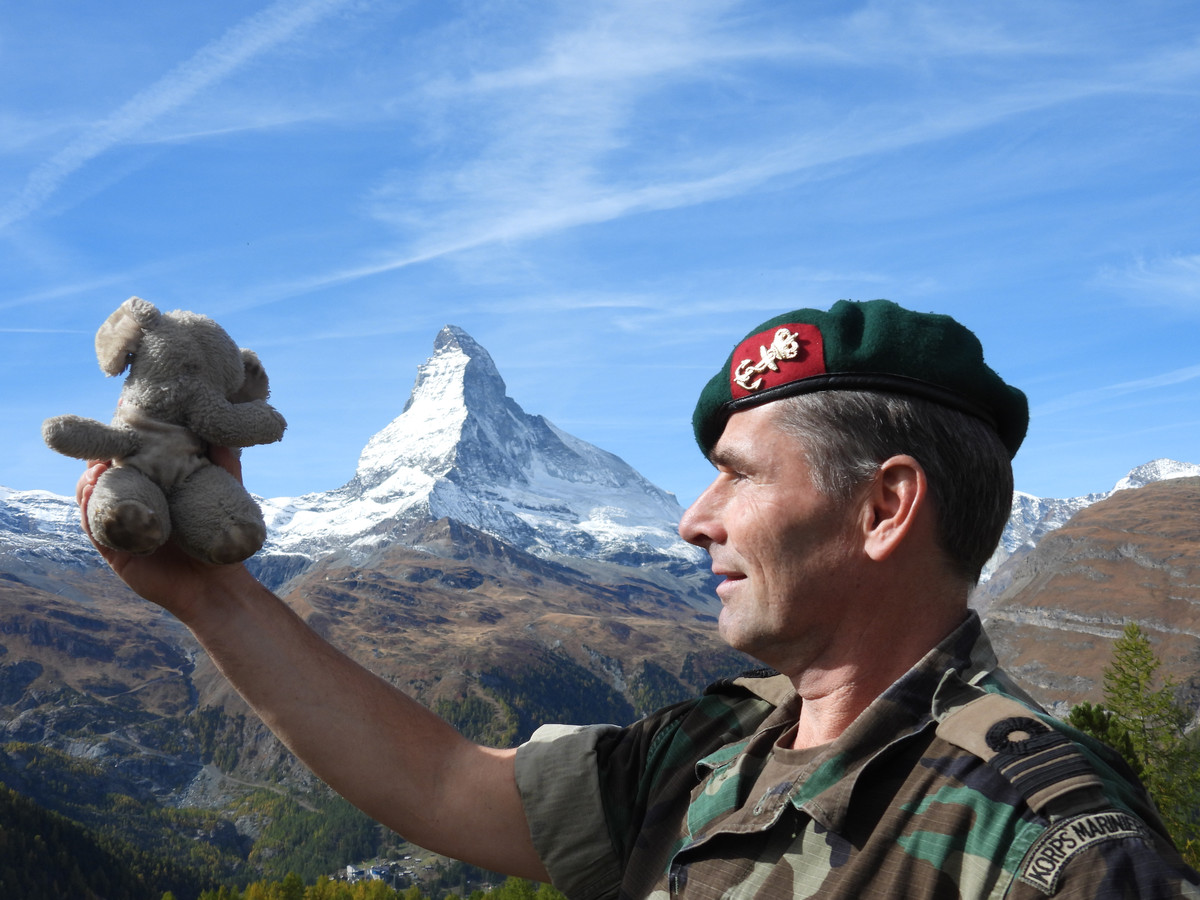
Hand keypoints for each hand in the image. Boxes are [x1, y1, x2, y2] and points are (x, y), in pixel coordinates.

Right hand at [75, 450, 252, 621]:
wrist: (215, 585)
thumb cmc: (219, 539)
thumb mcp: (225, 497)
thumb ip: (225, 467)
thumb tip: (224, 436)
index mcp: (157, 486)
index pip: (133, 455)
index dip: (125, 434)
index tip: (123, 408)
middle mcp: (136, 501)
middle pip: (105, 471)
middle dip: (100, 451)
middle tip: (106, 437)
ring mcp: (122, 524)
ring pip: (93, 495)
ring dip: (89, 478)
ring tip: (98, 467)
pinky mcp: (113, 548)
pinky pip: (93, 525)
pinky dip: (88, 507)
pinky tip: (92, 493)